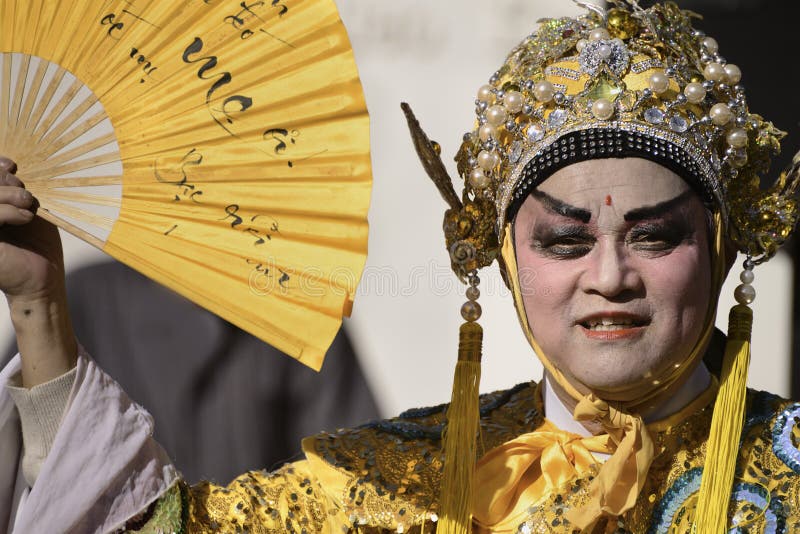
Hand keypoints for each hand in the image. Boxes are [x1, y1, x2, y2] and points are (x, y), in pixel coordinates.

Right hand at [0, 157, 75, 386]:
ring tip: (28, 206)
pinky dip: (6, 211)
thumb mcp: (28, 211)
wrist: (43, 279)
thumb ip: (15, 191)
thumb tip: (6, 167)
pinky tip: (26, 217)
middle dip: (4, 184)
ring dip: (7, 196)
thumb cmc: (37, 246)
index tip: (12, 166)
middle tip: (25, 194)